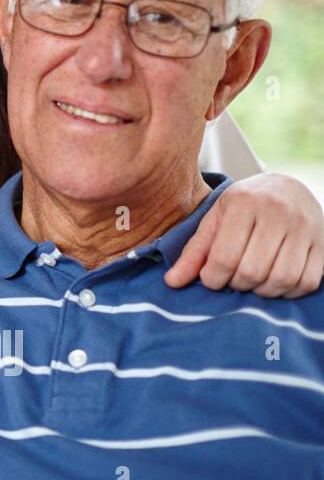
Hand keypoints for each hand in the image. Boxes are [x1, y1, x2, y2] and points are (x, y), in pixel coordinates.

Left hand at [166, 172, 323, 297]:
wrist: (287, 188)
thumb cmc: (244, 207)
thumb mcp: (215, 220)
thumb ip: (194, 251)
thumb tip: (171, 282)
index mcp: (243, 202)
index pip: (224, 257)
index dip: (213, 278)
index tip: (211, 279)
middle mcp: (277, 212)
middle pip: (252, 271)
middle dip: (236, 284)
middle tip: (232, 279)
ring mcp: (305, 227)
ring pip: (282, 279)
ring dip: (262, 291)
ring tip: (252, 281)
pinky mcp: (323, 242)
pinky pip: (307, 281)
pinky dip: (288, 292)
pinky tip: (274, 283)